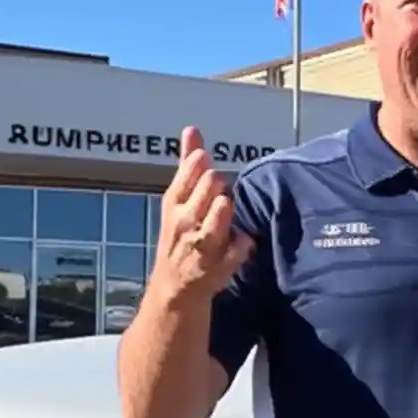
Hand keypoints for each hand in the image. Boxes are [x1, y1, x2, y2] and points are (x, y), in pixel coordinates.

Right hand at [151, 126, 253, 300]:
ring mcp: (201, 245)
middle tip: (218, 193)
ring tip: (224, 213)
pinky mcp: (218, 266)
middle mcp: (184, 223)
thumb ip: (187, 165)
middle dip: (219, 186)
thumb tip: (192, 129)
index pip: (190, 171)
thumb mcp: (177, 200)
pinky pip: (241, 244)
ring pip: (221, 212)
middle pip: (211, 186)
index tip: (205, 165)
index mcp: (174, 203)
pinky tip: (240, 242)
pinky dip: (243, 243)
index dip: (201, 165)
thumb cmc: (180, 235)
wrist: (175, 288)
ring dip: (227, 211)